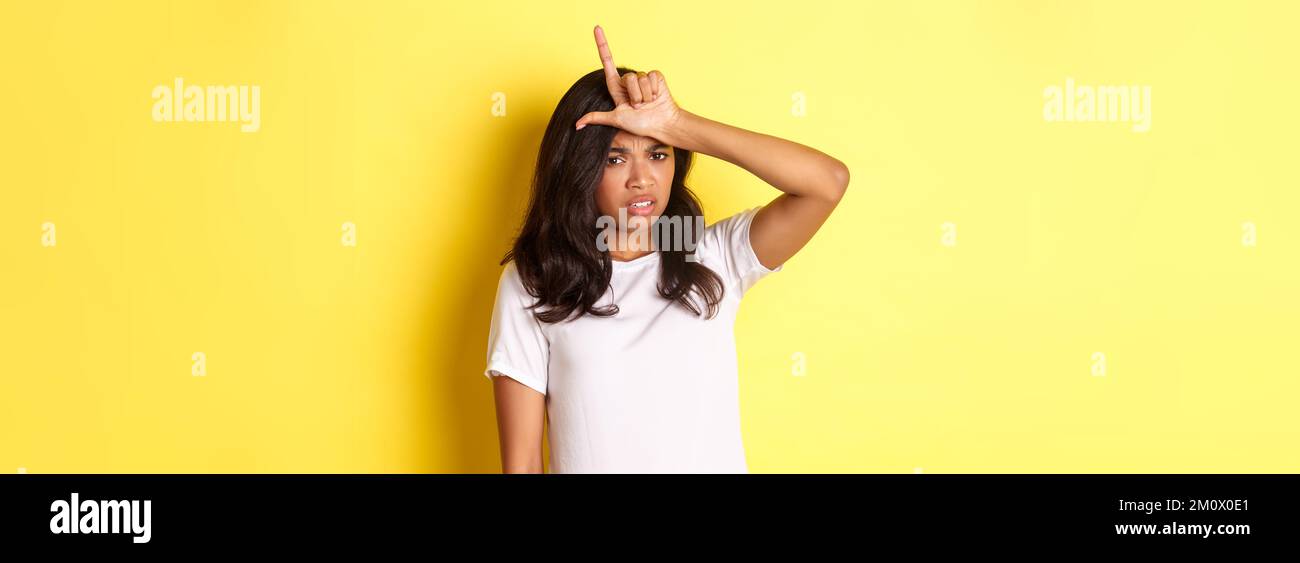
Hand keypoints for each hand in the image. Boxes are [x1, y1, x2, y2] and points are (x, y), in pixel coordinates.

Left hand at [574, 25, 682, 140]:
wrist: (661, 125)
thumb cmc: (640, 124)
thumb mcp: (615, 119)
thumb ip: (596, 118)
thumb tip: (576, 125)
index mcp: (616, 87)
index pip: (607, 61)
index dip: (602, 44)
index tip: (596, 28)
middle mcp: (628, 80)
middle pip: (628, 78)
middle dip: (634, 96)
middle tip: (638, 107)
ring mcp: (642, 78)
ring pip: (640, 79)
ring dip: (644, 96)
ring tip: (647, 104)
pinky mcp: (655, 76)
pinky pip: (652, 77)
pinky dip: (654, 91)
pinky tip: (656, 97)